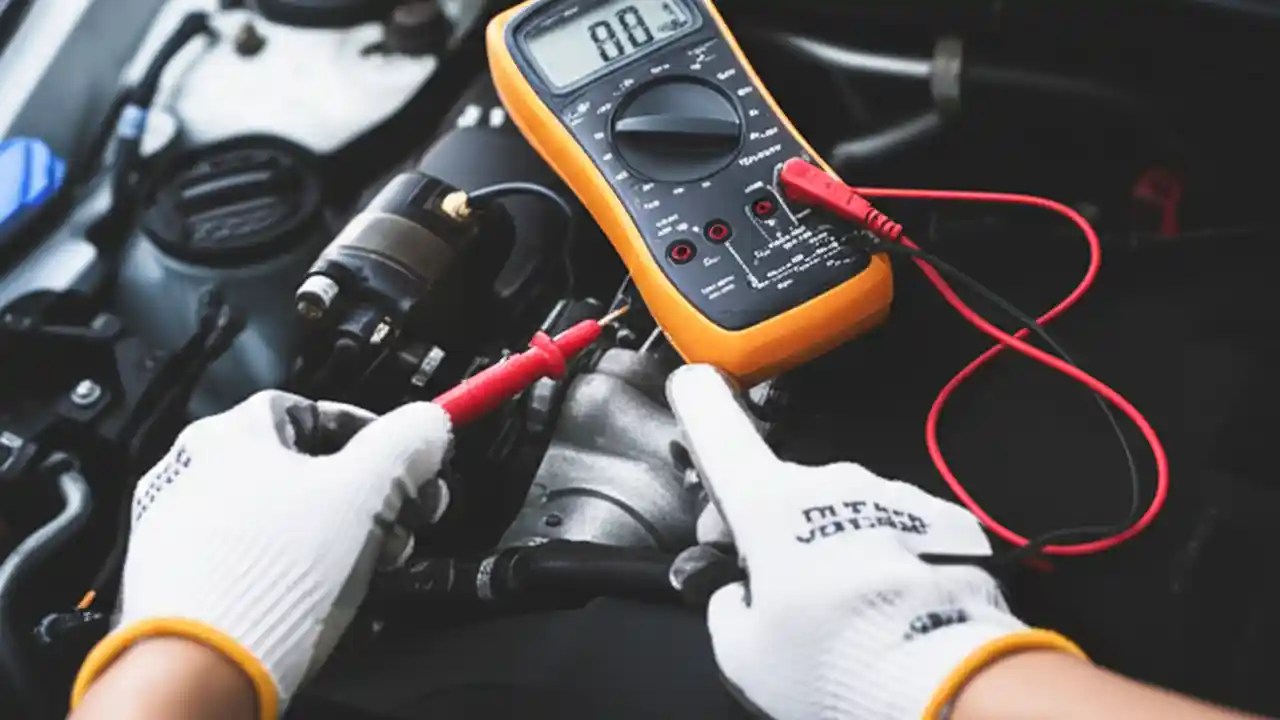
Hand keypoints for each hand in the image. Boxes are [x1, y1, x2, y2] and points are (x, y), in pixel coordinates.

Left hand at [71, 391, 451, 717]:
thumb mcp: (366, 491)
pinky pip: (256, 565)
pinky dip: (298, 575)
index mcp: (232, 434)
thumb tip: (429, 425)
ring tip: (370, 572)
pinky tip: (326, 601)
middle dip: (367, 499)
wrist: (201, 668)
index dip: (376, 437)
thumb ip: (405, 445)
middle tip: (400, 526)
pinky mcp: (181, 585)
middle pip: (304, 470)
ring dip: (338, 540)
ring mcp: (182, 533)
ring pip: (283, 521)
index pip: (317, 413)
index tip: (410, 466)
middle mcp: (195, 474)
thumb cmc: (275, 570)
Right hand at [666, 365, 1083, 719]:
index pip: (719, 431)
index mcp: (767, 502)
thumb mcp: (741, 651)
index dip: (699, 406)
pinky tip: (895, 603)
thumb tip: (740, 595)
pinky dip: (893, 558)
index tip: (693, 386)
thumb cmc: (828, 659)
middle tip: (779, 589)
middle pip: (783, 492)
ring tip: (848, 610)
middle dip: (775, 529)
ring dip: (838, 545)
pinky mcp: (944, 518)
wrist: (943, 678)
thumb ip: (727, 606)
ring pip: (846, 511)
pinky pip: (901, 530)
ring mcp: (892, 494)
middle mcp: (829, 480)